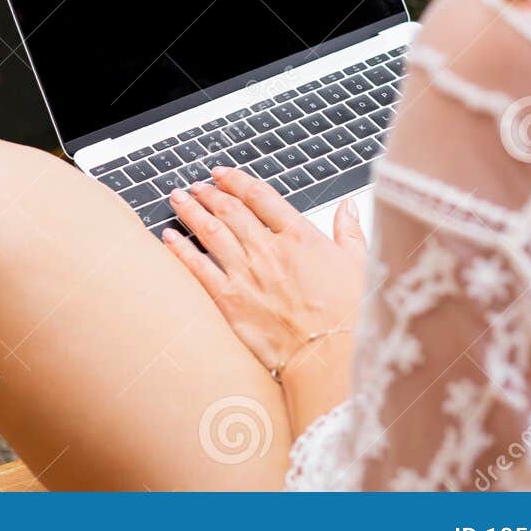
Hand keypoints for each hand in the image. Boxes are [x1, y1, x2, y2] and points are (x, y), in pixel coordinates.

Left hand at [162, 166, 366, 376]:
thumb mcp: (359, 264)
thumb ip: (349, 231)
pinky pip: (198, 268)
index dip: (236, 180)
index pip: (259, 195)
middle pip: (229, 209)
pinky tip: (170, 237)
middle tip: (197, 186)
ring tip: (179, 198)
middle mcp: (267, 249)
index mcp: (299, 235)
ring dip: (192, 211)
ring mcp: (245, 273)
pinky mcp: (230, 299)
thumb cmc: (349, 315)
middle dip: (210, 193)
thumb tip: (348, 207)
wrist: (331, 356)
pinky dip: (181, 249)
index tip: (223, 174)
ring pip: (210, 231)